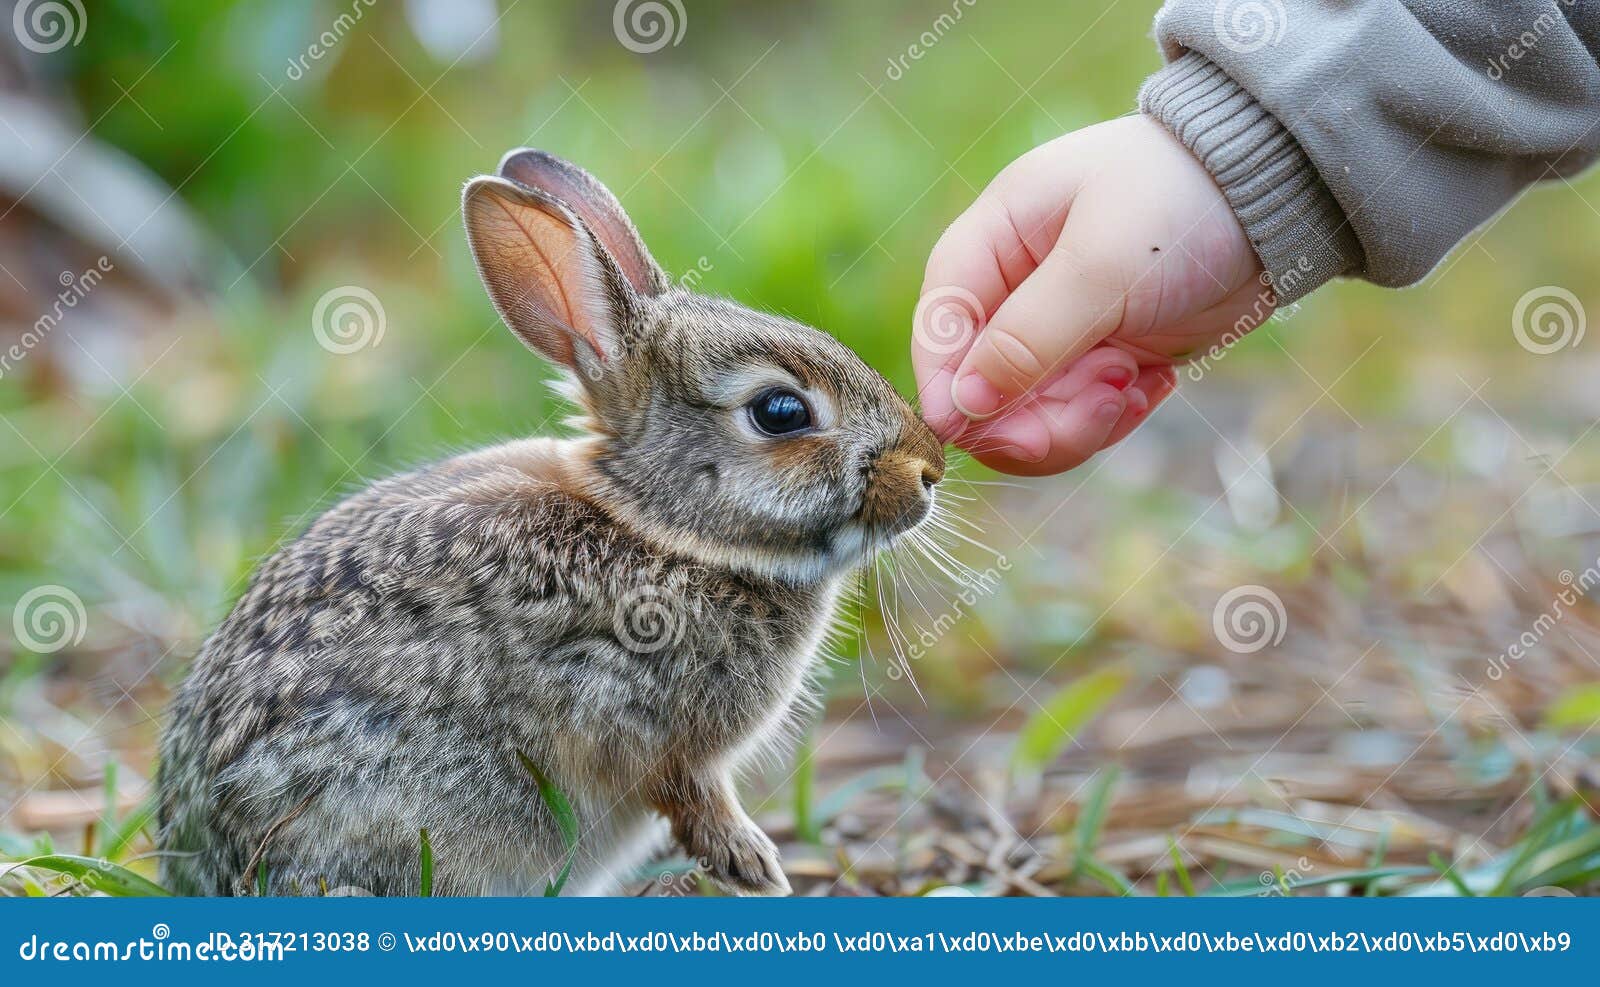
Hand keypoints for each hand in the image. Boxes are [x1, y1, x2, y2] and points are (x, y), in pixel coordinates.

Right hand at [911, 114, 1272, 475]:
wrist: (1275, 196)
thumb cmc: (1180, 200)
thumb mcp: (1102, 264)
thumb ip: (1028, 336)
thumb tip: (958, 408)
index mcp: (994, 241)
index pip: (940, 325)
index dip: (947, 385)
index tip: (972, 430)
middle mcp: (1015, 291)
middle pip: (982, 389)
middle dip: (1034, 416)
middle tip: (1102, 406)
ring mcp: (1058, 331)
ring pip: (1030, 416)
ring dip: (1081, 420)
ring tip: (1134, 386)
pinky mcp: (1101, 359)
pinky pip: (1078, 418)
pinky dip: (1113, 416)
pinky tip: (1152, 385)